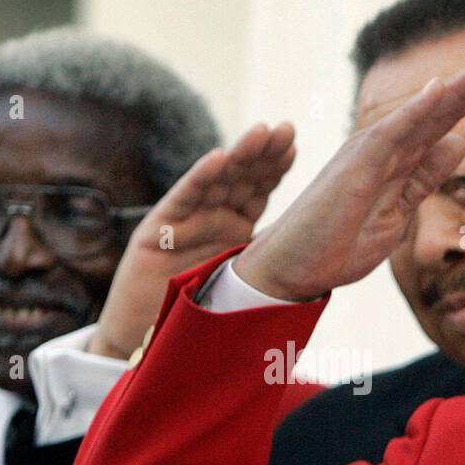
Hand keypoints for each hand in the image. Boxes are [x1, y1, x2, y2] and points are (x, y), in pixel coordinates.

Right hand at [88, 121, 296, 357]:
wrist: (147, 335)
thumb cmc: (196, 310)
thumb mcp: (242, 281)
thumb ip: (267, 261)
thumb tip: (317, 252)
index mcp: (236, 226)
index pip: (259, 189)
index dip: (276, 167)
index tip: (294, 145)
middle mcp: (213, 216)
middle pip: (242, 178)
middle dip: (263, 153)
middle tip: (285, 129)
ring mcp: (186, 219)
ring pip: (216, 181)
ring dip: (239, 156)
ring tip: (260, 133)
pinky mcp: (158, 228)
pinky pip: (184, 200)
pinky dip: (200, 179)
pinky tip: (218, 159)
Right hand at [234, 43, 464, 300]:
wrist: (293, 266)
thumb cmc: (337, 243)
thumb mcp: (398, 213)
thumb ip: (424, 179)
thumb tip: (458, 143)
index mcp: (397, 159)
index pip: (444, 120)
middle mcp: (385, 146)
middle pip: (439, 108)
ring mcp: (370, 152)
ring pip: (422, 113)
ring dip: (458, 87)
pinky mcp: (356, 167)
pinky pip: (390, 134)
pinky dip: (415, 112)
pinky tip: (441, 90)